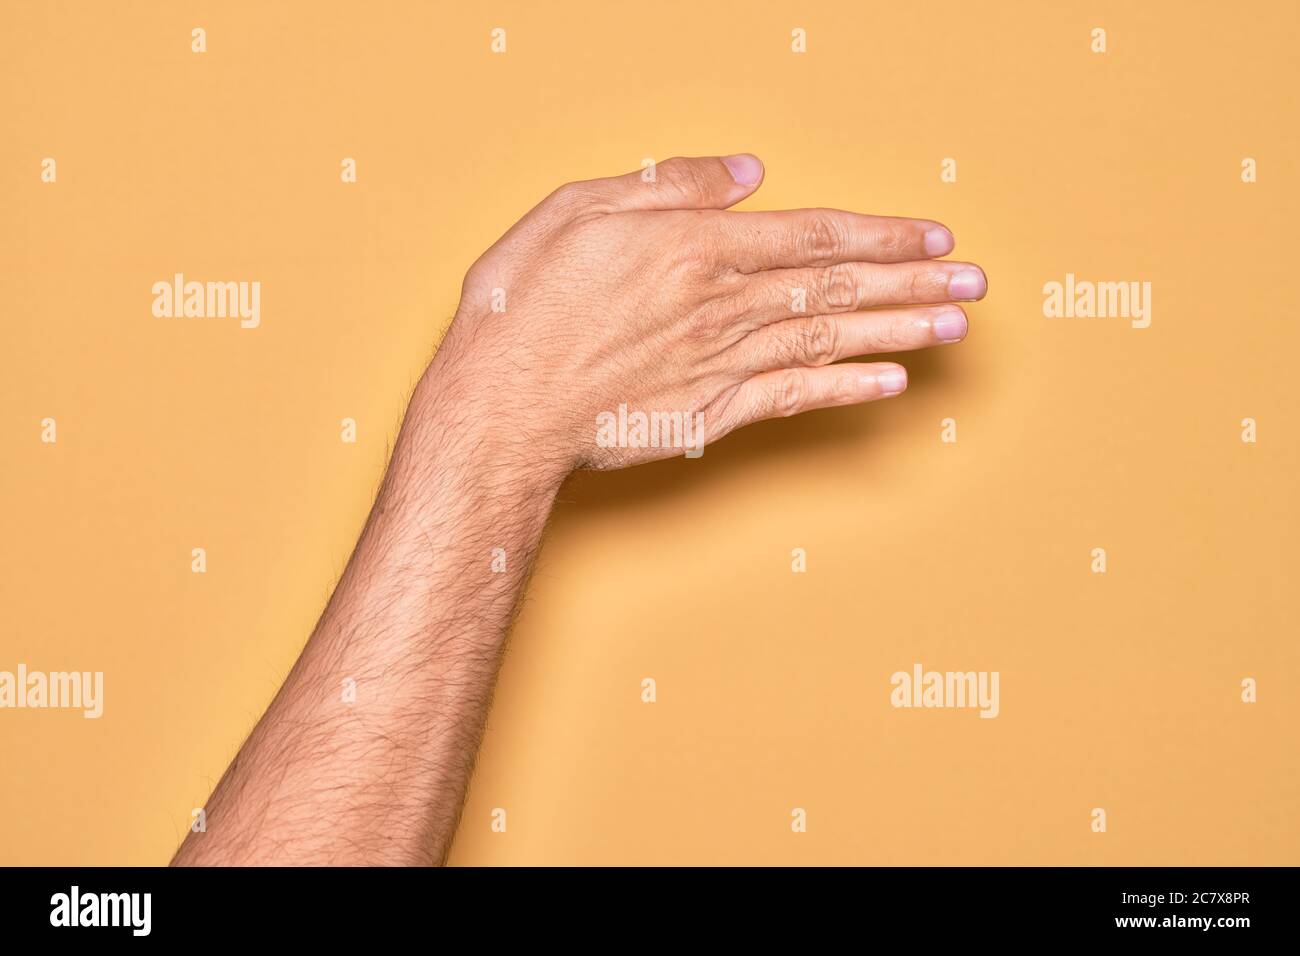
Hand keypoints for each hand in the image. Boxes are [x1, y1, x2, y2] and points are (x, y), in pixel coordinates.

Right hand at [430, 153, 985, 470]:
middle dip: (914, 282)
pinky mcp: (712, 415)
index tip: (933, 236)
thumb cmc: (523, 306)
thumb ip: (670, 187)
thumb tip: (748, 173)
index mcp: (694, 247)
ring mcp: (722, 364)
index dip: (881, 233)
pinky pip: (796, 399)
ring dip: (899, 331)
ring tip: (954, 326)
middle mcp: (723, 305)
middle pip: (838, 285)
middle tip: (975, 282)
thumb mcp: (576, 209)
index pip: (812, 233)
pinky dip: (848, 390)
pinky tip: (892, 384)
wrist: (499, 409)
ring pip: (831, 340)